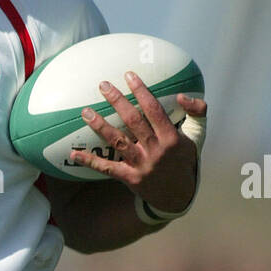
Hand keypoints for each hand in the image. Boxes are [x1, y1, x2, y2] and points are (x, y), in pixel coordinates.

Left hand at [71, 73, 205, 213]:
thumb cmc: (184, 159)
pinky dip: (89, 161)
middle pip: (133, 121)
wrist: (178, 195)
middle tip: (103, 85)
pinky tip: (73, 153)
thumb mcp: (197, 135)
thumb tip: (182, 95)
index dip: (141, 91)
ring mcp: (141, 164)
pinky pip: (106, 168)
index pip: (154, 109)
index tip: (129, 75)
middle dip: (117, 100)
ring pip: (117, 141)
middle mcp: (155, 150)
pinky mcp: (129, 178)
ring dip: (100, 126)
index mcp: (171, 137)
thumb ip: (197, 112)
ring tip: (85, 112)